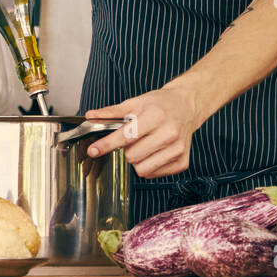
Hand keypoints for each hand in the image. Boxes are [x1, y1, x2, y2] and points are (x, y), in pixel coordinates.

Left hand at [85, 84, 204, 178]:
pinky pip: (154, 175)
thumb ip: (112, 112)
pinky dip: (149, 166)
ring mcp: (177, 149)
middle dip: (126, 150)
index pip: (126, 136)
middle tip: (133, 139)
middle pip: (132, 156)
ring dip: (137, 160)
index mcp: (156, 116)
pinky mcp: (182, 162)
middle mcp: (169, 133)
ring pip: (142, 169)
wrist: (186, 107)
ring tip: (144, 146)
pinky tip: (154, 152)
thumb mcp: (136, 102)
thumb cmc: (160, 105)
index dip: (107, 144)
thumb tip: (90, 116)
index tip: (93, 151)